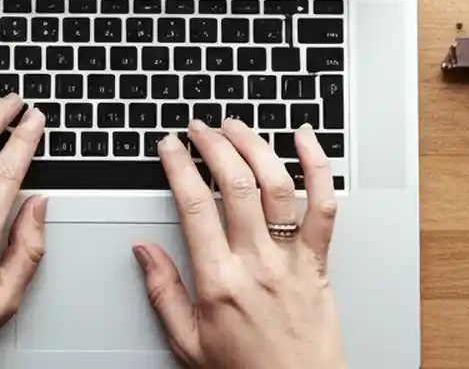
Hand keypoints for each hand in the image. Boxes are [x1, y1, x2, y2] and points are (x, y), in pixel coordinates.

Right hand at [134, 121, 344, 368]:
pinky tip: (305, 140)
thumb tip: (143, 251)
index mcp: (220, 281)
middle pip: (236, 184)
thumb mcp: (188, 341)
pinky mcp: (320, 260)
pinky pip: (325, 206)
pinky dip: (318, 167)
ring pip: (277, 185)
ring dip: (255, 146)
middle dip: (214, 145)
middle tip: (199, 128)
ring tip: (237, 126)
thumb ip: (162, 292)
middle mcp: (258, 263)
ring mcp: (292, 258)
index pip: (194, 205)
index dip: (179, 166)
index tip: (169, 146)